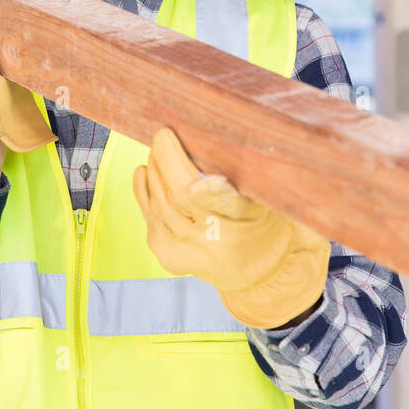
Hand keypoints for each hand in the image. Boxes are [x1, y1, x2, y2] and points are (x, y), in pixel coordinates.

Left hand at [132, 126, 329, 328]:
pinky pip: (150, 217)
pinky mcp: (168, 256)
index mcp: (239, 224)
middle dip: (165, 160)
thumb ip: (243, 175)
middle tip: (164, 136)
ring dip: (154, 172)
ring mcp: (185, 252)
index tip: (173, 139)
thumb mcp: (264, 199)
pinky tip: (144, 172)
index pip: (210, 196)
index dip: (182, 165)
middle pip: (176, 194)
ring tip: (158, 151)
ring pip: (158, 204)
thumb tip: (213, 138)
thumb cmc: (264, 226)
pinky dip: (145, 192)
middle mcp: (209, 241)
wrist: (258, 272)